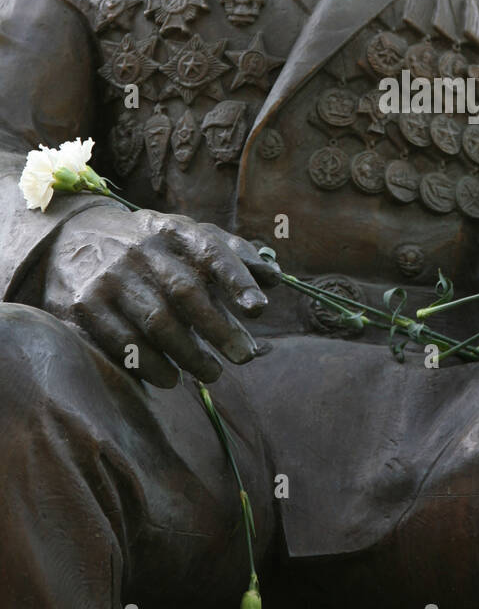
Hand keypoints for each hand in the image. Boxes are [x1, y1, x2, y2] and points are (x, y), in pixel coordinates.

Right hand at [43, 206, 281, 387]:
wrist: (71, 237)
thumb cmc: (149, 245)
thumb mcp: (187, 236)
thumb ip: (233, 255)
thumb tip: (277, 280)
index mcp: (173, 231)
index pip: (211, 250)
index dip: (237, 279)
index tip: (259, 309)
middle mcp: (142, 250)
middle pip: (186, 292)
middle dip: (220, 329)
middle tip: (244, 356)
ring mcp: (112, 277)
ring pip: (158, 322)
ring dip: (190, 354)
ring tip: (213, 372)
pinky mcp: (85, 305)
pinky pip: (124, 342)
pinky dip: (153, 365)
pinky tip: (172, 378)